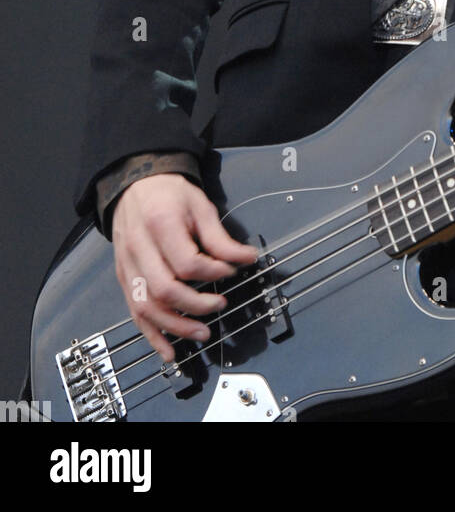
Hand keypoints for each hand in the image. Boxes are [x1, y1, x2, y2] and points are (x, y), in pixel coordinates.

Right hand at [112, 173, 258, 361]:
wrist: (136, 185)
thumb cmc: (170, 194)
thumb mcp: (200, 206)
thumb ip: (220, 237)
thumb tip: (246, 259)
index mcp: (160, 224)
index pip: (187, 262)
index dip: (213, 273)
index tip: (231, 272)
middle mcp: (139, 248)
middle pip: (165, 289)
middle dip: (196, 305)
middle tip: (220, 305)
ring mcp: (128, 265)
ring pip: (147, 307)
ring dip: (176, 327)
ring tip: (203, 333)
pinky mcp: (125, 278)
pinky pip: (135, 313)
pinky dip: (152, 335)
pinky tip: (169, 351)